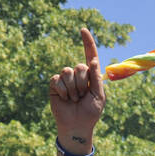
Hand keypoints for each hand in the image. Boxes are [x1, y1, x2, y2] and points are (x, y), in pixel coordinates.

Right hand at [49, 27, 105, 142]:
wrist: (77, 125)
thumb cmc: (91, 112)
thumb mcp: (99, 96)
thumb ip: (96, 79)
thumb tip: (93, 60)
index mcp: (91, 76)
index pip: (90, 55)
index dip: (87, 42)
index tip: (83, 30)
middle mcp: (78, 75)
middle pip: (80, 66)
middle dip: (82, 83)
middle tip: (83, 97)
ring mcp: (66, 79)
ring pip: (68, 72)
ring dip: (73, 89)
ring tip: (74, 99)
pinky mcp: (55, 84)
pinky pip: (57, 79)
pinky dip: (63, 91)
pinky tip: (64, 99)